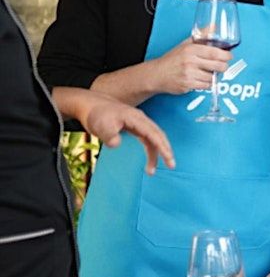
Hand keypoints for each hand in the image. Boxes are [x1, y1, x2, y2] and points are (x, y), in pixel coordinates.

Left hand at [53, 88, 173, 174]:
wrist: (90, 105)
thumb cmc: (96, 114)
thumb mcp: (100, 125)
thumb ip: (109, 135)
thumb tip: (116, 144)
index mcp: (136, 119)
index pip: (154, 134)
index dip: (163, 147)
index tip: (169, 159)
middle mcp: (141, 120)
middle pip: (159, 136)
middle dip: (166, 151)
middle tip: (171, 166)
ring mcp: (139, 124)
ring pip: (153, 139)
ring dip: (156, 154)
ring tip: (151, 171)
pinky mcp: (135, 128)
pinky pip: (147, 140)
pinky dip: (150, 150)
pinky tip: (149, 161)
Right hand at [152, 38, 230, 94]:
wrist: (157, 74)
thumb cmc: (172, 59)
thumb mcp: (185, 44)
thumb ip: (201, 35)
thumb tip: (213, 26)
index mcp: (191, 49)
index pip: (214, 52)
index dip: (225, 55)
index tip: (229, 56)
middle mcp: (190, 61)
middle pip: (217, 65)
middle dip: (223, 67)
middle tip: (223, 66)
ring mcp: (189, 74)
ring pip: (212, 77)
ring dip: (213, 76)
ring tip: (208, 72)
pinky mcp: (188, 85)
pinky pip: (206, 86)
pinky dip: (207, 84)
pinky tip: (202, 79)